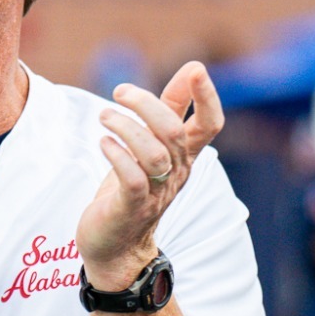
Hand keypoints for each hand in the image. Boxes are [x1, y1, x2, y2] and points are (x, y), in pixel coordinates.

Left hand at [78, 63, 224, 289]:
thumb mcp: (152, 145)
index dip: (208, 97)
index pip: (210, 125)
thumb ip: (170, 109)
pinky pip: (132, 178)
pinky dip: (117, 155)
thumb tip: (192, 68)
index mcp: (184, 157)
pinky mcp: (132, 207)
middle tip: (119, 92)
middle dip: (146, 105)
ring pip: (154, 153)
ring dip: (126, 128)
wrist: (115, 247)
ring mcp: (156, 192)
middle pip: (174, 132)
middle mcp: (176, 173)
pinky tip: (103, 143)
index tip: (196, 69)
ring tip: (105, 116)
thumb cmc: (132, 190)